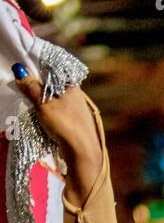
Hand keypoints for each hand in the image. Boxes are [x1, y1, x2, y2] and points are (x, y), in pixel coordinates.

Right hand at [11, 63, 102, 205]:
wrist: (82, 151)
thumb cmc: (65, 124)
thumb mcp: (44, 103)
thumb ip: (32, 87)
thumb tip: (21, 71)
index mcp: (71, 85)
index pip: (50, 71)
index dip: (35, 72)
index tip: (23, 76)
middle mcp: (75, 95)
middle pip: (51, 86)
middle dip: (37, 88)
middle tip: (24, 92)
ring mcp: (76, 109)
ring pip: (53, 100)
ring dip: (41, 103)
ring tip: (31, 106)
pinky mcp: (74, 122)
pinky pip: (57, 112)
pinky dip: (48, 114)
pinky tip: (42, 118)